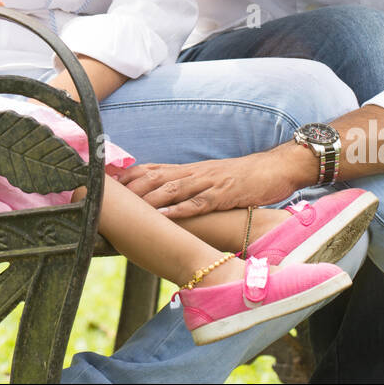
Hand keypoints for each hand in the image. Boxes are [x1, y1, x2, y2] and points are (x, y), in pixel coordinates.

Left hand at [114, 148, 304, 218]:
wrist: (276, 168)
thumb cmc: (244, 178)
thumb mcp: (213, 179)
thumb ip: (193, 187)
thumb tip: (172, 200)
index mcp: (192, 170)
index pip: (154, 169)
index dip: (130, 175)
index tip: (107, 182)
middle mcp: (196, 173)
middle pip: (157, 176)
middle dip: (132, 186)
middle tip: (108, 196)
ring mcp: (209, 182)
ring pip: (174, 188)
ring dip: (150, 197)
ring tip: (129, 207)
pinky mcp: (225, 194)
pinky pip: (200, 202)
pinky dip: (181, 209)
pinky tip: (166, 216)